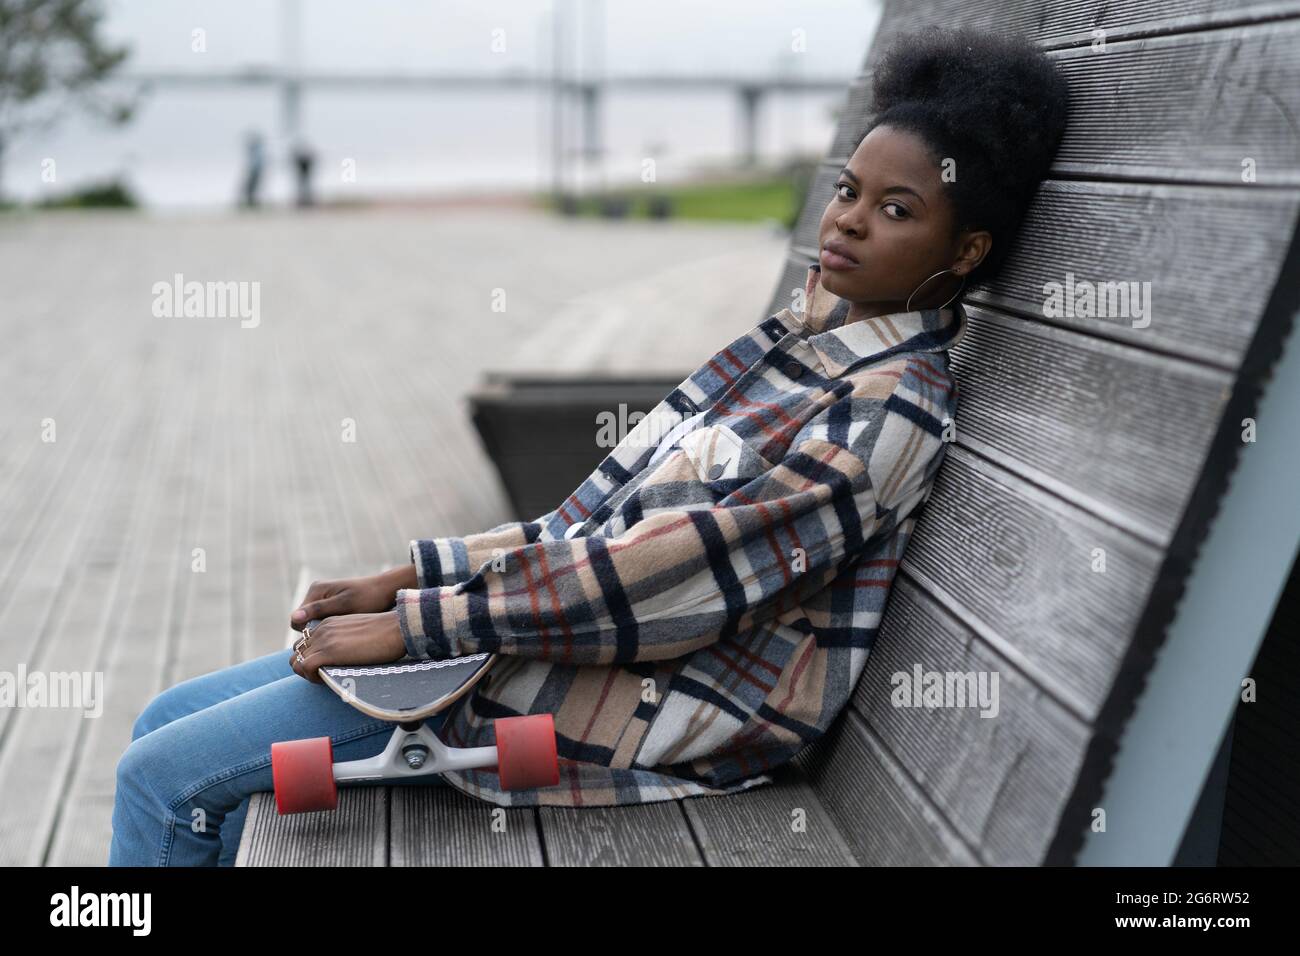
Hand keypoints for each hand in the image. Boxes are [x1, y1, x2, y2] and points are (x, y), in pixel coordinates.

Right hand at [289, 566, 416, 630]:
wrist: (387, 591)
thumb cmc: (369, 597)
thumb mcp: (345, 605)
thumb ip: (320, 610)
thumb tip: (294, 617)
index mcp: (316, 590)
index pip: (297, 619)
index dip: (308, 632)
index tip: (326, 638)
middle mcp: (317, 593)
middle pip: (305, 622)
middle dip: (316, 632)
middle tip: (336, 638)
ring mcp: (325, 599)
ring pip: (315, 624)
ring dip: (324, 631)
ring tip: (342, 635)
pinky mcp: (333, 606)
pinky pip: (325, 622)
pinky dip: (331, 629)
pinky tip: (345, 632)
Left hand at [289, 611, 406, 683]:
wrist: (398, 628)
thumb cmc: (388, 634)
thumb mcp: (361, 633)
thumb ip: (347, 641)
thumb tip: (349, 655)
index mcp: (329, 623)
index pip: (306, 643)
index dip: (312, 658)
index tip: (326, 667)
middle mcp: (323, 629)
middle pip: (297, 652)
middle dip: (306, 667)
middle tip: (323, 675)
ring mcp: (324, 639)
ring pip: (296, 661)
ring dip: (307, 673)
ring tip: (324, 678)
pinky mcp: (329, 651)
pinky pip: (304, 667)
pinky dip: (310, 677)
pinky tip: (326, 680)